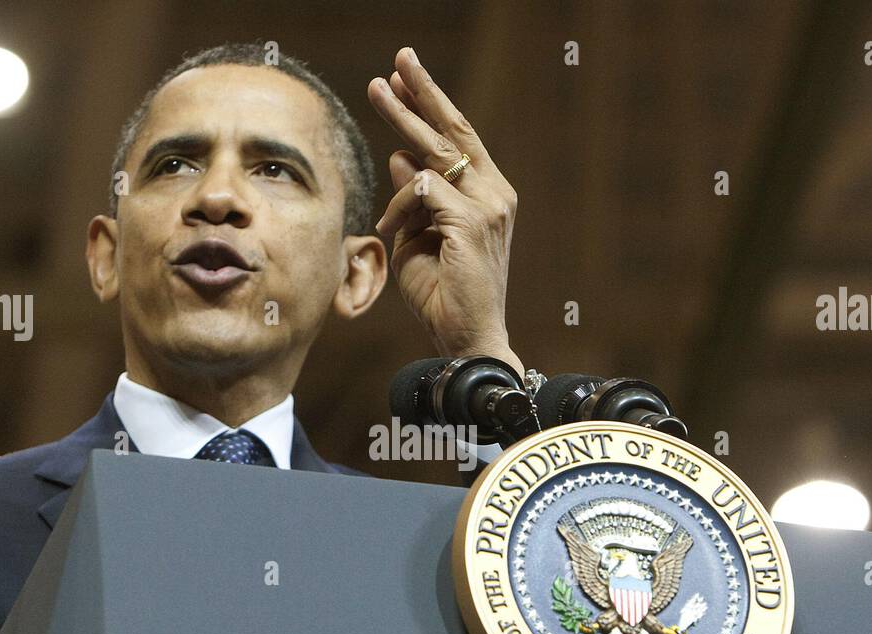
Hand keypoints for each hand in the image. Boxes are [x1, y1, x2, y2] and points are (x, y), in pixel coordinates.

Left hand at [367, 47, 523, 376]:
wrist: (468, 337)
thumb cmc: (443, 295)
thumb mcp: (418, 239)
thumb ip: (413, 201)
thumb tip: (399, 158)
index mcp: (488, 197)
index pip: (460, 142)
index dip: (432, 107)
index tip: (405, 78)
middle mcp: (495, 195)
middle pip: (455, 131)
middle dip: (423, 92)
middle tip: (399, 59)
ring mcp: (488, 206)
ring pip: (435, 152)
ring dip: (402, 118)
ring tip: (376, 89)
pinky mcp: (471, 222)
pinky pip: (420, 190)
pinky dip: (398, 204)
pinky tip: (386, 227)